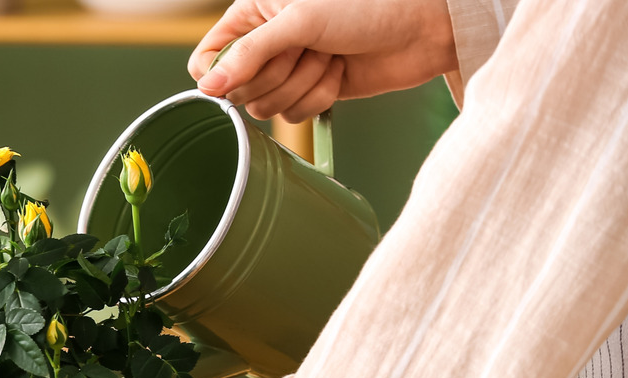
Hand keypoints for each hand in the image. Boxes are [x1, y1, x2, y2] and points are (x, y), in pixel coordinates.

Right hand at [188, 0, 458, 121]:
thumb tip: (208, 88)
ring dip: (303, 84)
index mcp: (251, 15)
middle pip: (238, 90)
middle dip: (277, 74)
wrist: (421, 26)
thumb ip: (248, 54)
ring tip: (328, 56)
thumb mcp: (298, 21)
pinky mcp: (311, 92)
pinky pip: (294, 116)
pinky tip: (339, 72)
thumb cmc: (366, 4)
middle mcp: (265, 45)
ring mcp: (288, 70)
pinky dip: (319, 97)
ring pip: (266, 108)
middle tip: (306, 48)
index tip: (241, 71)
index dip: (219, 74)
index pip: (206, 59)